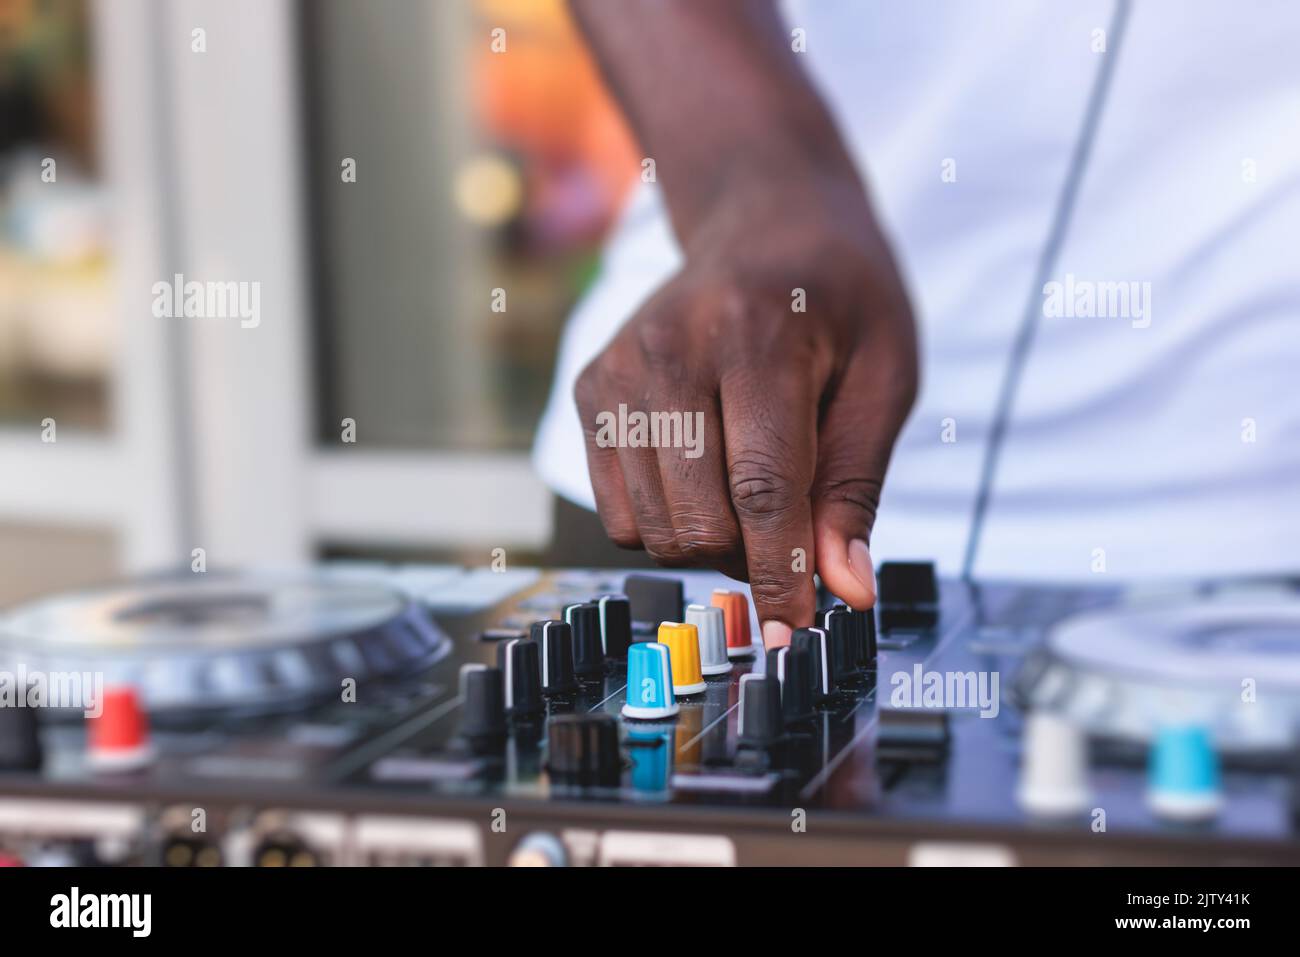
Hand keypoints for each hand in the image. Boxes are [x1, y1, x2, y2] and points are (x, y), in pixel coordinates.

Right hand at [574, 169, 917, 647]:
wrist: (766, 223)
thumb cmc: (841, 300)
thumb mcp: (884, 379)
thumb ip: (856, 486)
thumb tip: (843, 590)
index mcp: (758, 334)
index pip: (764, 488)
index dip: (782, 573)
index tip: (798, 631)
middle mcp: (670, 347)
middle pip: (700, 521)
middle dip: (752, 558)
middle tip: (793, 529)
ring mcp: (618, 367)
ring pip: (651, 529)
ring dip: (708, 543)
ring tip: (749, 490)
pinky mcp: (590, 388)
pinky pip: (618, 512)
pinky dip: (665, 521)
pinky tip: (703, 474)